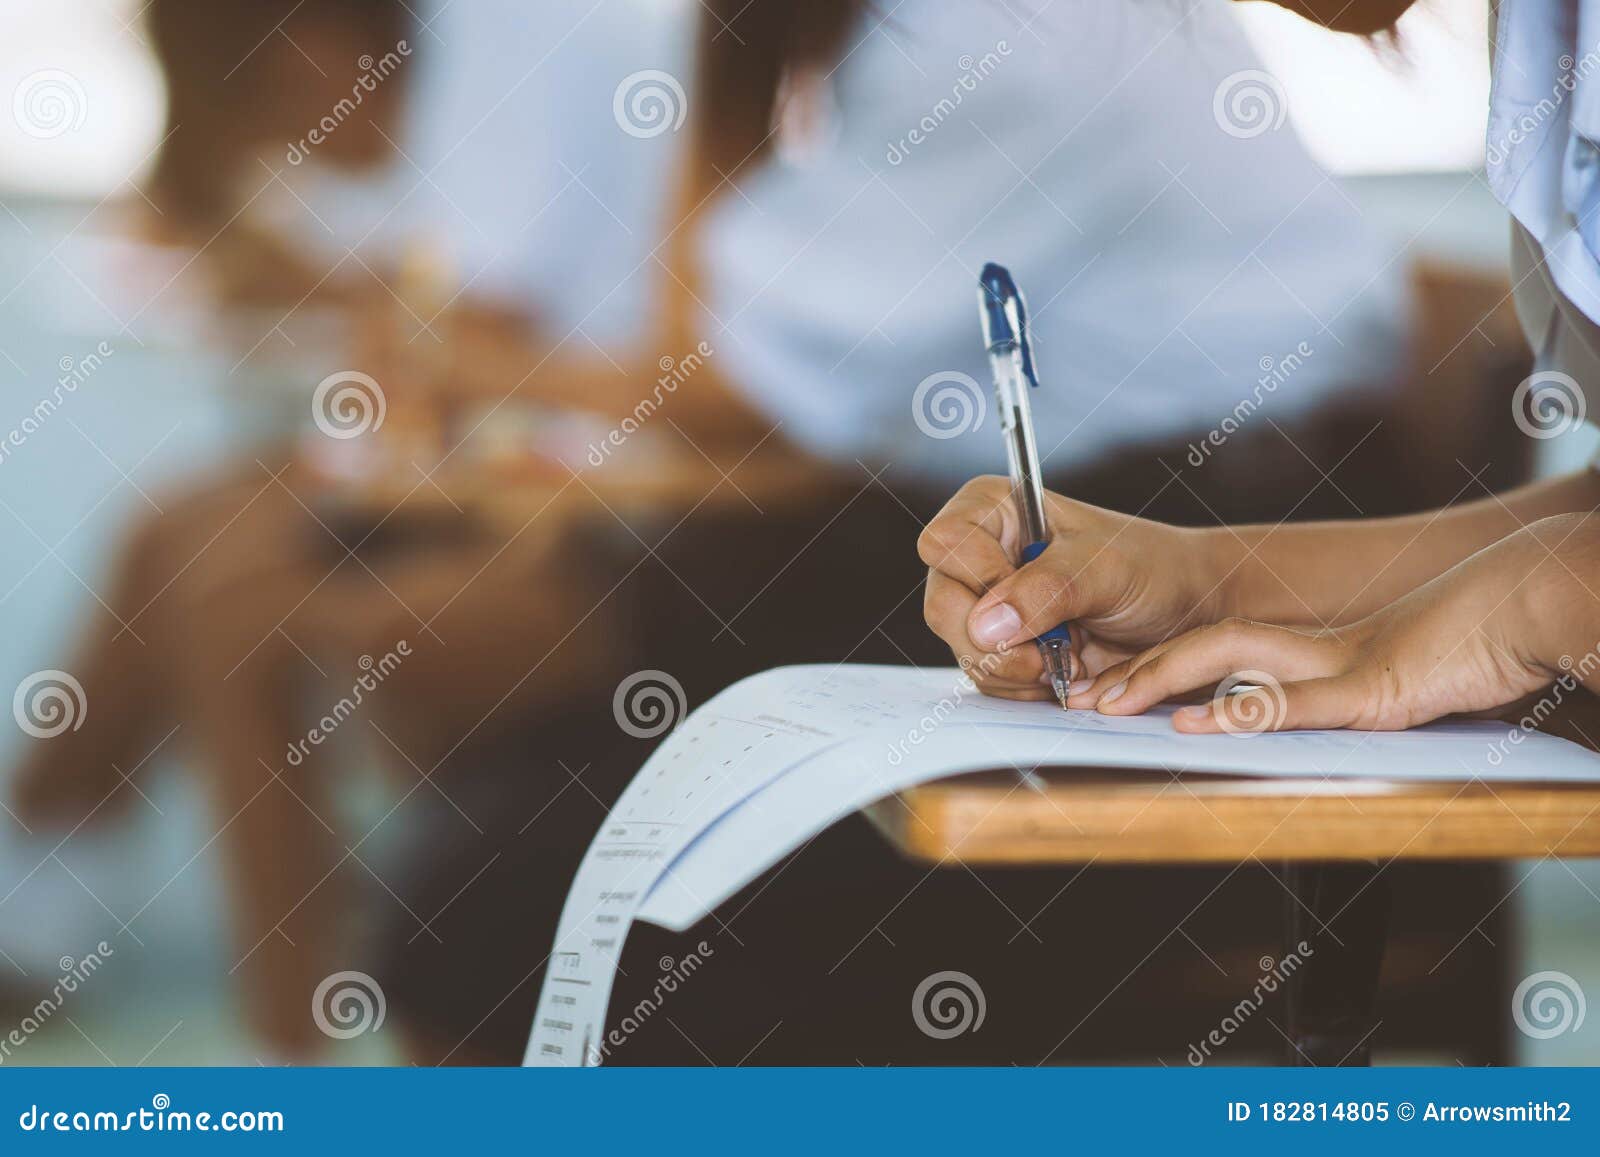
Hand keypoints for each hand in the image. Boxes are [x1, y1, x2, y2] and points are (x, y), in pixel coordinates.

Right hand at [918, 476, 1228, 699]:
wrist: (1186, 613)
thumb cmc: (1153, 569)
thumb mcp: (1106, 568)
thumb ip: (1047, 589)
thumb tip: (986, 625)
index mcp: (995, 511)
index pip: (945, 544)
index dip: (979, 578)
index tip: (1030, 601)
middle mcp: (980, 556)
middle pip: (943, 605)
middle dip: (997, 640)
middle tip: (1051, 649)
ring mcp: (987, 608)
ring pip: (963, 651)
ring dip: (1018, 668)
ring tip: (1071, 656)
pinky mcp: (1000, 650)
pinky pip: (987, 680)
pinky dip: (1025, 687)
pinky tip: (1063, 673)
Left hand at [1068, 516, 1596, 730]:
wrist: (1542, 602)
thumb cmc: (1493, 638)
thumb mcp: (1418, 677)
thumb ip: (1373, 697)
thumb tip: (1328, 717)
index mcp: (1326, 648)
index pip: (1224, 649)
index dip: (1165, 666)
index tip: (1114, 686)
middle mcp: (1320, 646)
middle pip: (1206, 643)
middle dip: (1140, 669)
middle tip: (1085, 693)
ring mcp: (1342, 660)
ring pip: (1226, 657)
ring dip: (1160, 678)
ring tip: (1108, 702)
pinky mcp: (1376, 685)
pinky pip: (1294, 700)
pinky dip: (1242, 712)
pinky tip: (1198, 722)